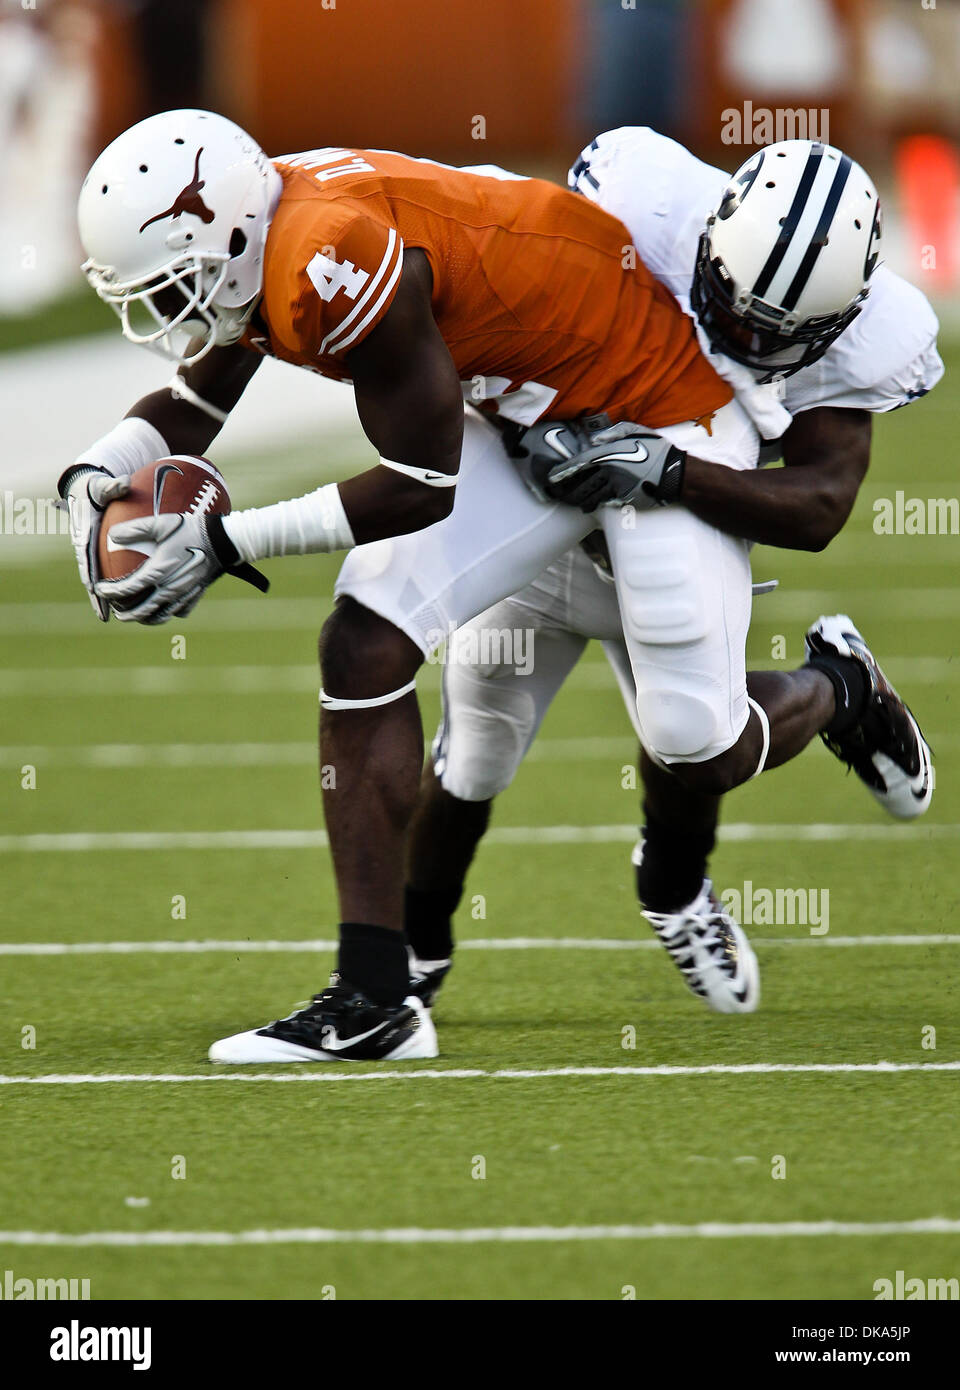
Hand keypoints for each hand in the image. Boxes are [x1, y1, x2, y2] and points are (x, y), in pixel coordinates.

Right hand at [60, 467, 131, 620]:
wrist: (88, 491)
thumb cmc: (96, 488)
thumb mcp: (102, 486)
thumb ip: (112, 486)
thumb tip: (123, 484)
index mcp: (84, 533)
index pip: (86, 556)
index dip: (90, 573)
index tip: (94, 589)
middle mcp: (85, 546)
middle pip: (91, 575)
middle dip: (97, 596)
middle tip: (104, 615)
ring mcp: (91, 552)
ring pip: (97, 579)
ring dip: (103, 598)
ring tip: (110, 617)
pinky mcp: (97, 554)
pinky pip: (105, 573)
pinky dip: (112, 587)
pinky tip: (125, 601)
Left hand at [95, 512, 267, 624]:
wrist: (224, 541)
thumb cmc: (191, 530)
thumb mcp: (160, 524)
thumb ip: (134, 528)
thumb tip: (112, 535)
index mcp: (158, 572)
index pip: (127, 589)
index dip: (110, 592)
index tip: (100, 589)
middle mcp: (169, 589)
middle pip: (142, 610)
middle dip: (126, 613)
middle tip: (116, 611)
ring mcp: (183, 594)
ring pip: (160, 616)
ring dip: (145, 618)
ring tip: (137, 616)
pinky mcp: (195, 595)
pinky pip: (178, 611)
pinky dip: (167, 613)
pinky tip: (163, 609)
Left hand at [509, 417, 685, 512]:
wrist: (673, 472)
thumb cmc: (655, 449)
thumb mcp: (635, 431)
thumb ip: (612, 432)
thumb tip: (594, 438)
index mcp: (608, 453)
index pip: (578, 464)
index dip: (562, 472)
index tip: (551, 478)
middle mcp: (608, 471)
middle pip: (580, 484)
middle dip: (566, 490)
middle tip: (556, 492)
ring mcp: (615, 487)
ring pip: (589, 496)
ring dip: (577, 500)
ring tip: (569, 501)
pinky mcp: (623, 499)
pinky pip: (603, 503)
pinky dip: (593, 505)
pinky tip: (587, 506)